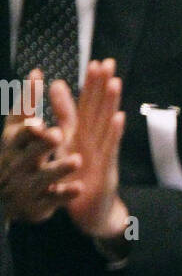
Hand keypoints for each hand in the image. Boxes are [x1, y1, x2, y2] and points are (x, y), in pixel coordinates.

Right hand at [0, 71, 82, 223]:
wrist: (4, 198)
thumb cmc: (15, 155)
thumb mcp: (15, 131)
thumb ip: (26, 104)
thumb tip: (36, 72)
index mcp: (13, 145)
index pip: (18, 134)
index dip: (27, 128)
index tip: (38, 120)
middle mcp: (18, 165)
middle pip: (30, 154)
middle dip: (42, 145)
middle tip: (57, 134)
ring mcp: (27, 186)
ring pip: (44, 177)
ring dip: (59, 168)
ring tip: (77, 160)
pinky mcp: (39, 204)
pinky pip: (53, 199)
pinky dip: (65, 194)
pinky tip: (79, 187)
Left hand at [50, 59, 127, 238]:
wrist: (91, 213)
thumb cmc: (77, 179)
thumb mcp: (64, 147)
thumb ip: (62, 118)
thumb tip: (55, 87)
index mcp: (81, 136)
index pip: (85, 106)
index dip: (90, 85)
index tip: (95, 63)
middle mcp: (93, 142)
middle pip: (98, 110)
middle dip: (102, 86)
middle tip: (107, 63)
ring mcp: (102, 155)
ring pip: (106, 126)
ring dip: (111, 105)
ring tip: (115, 83)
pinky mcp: (106, 171)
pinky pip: (109, 150)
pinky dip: (114, 135)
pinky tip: (119, 119)